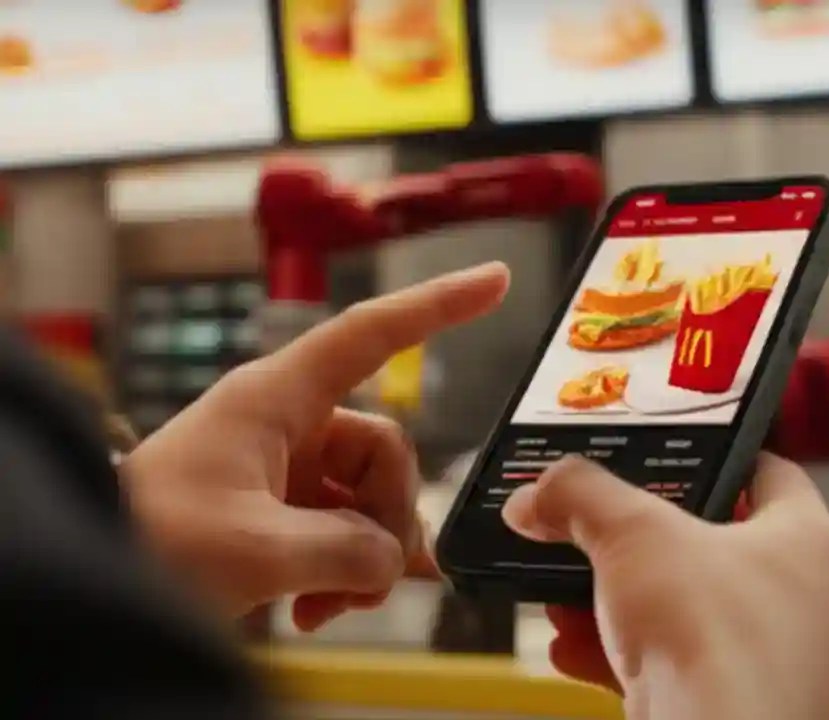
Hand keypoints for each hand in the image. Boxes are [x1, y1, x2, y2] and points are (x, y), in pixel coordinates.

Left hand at [122, 262, 508, 629]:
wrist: (90, 582)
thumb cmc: (145, 540)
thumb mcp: (257, 551)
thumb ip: (349, 551)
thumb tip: (391, 559)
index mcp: (276, 398)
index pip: (373, 334)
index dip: (439, 303)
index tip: (495, 280)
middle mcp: (287, 424)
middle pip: (386, 450)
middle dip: (385, 520)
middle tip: (361, 577)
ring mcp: (283, 470)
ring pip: (368, 500)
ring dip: (363, 558)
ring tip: (328, 605)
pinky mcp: (278, 511)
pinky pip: (341, 530)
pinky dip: (341, 572)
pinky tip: (315, 608)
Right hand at [503, 455, 828, 719]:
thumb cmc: (710, 639)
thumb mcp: (629, 533)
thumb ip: (580, 496)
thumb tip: (540, 491)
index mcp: (809, 543)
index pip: (770, 475)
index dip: (717, 458)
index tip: (673, 455)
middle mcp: (810, 606)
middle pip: (720, 552)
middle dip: (647, 546)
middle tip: (602, 534)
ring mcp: (783, 669)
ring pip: (695, 620)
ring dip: (626, 607)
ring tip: (571, 599)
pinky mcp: (748, 715)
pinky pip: (683, 675)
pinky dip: (629, 661)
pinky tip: (574, 651)